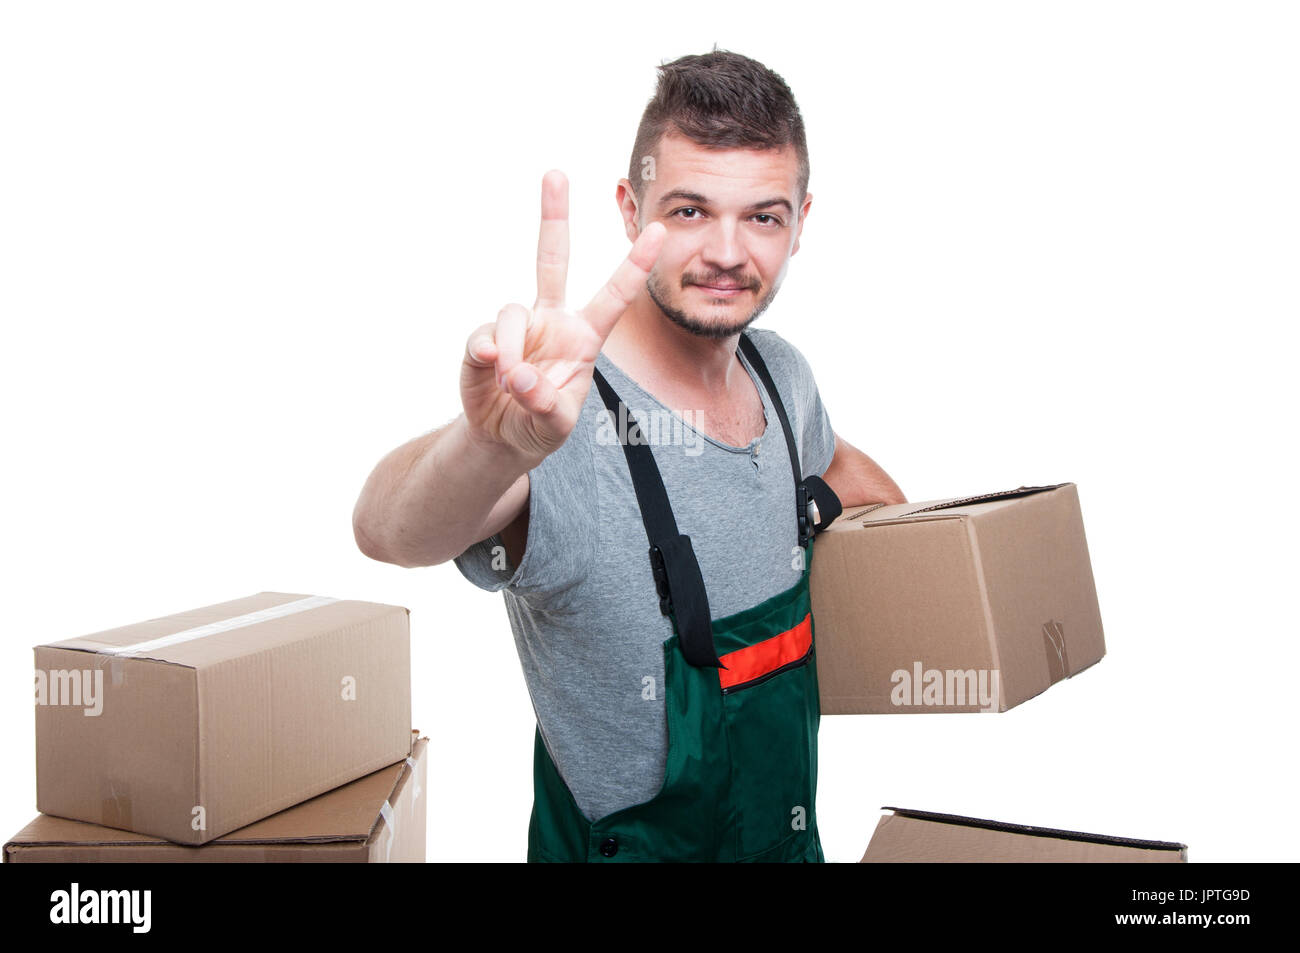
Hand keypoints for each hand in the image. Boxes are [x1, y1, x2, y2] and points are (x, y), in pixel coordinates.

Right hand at [460, 170, 664, 463]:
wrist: (502, 437)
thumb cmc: (540, 425)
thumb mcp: (555, 425)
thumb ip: (545, 403)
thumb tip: (517, 373)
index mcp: (582, 338)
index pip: (614, 297)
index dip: (635, 266)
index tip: (659, 231)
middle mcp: (550, 321)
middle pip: (551, 260)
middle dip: (553, 216)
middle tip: (555, 173)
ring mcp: (516, 327)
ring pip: (511, 315)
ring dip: (512, 352)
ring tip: (513, 384)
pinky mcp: (483, 340)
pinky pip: (483, 337)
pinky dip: (487, 356)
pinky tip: (492, 372)